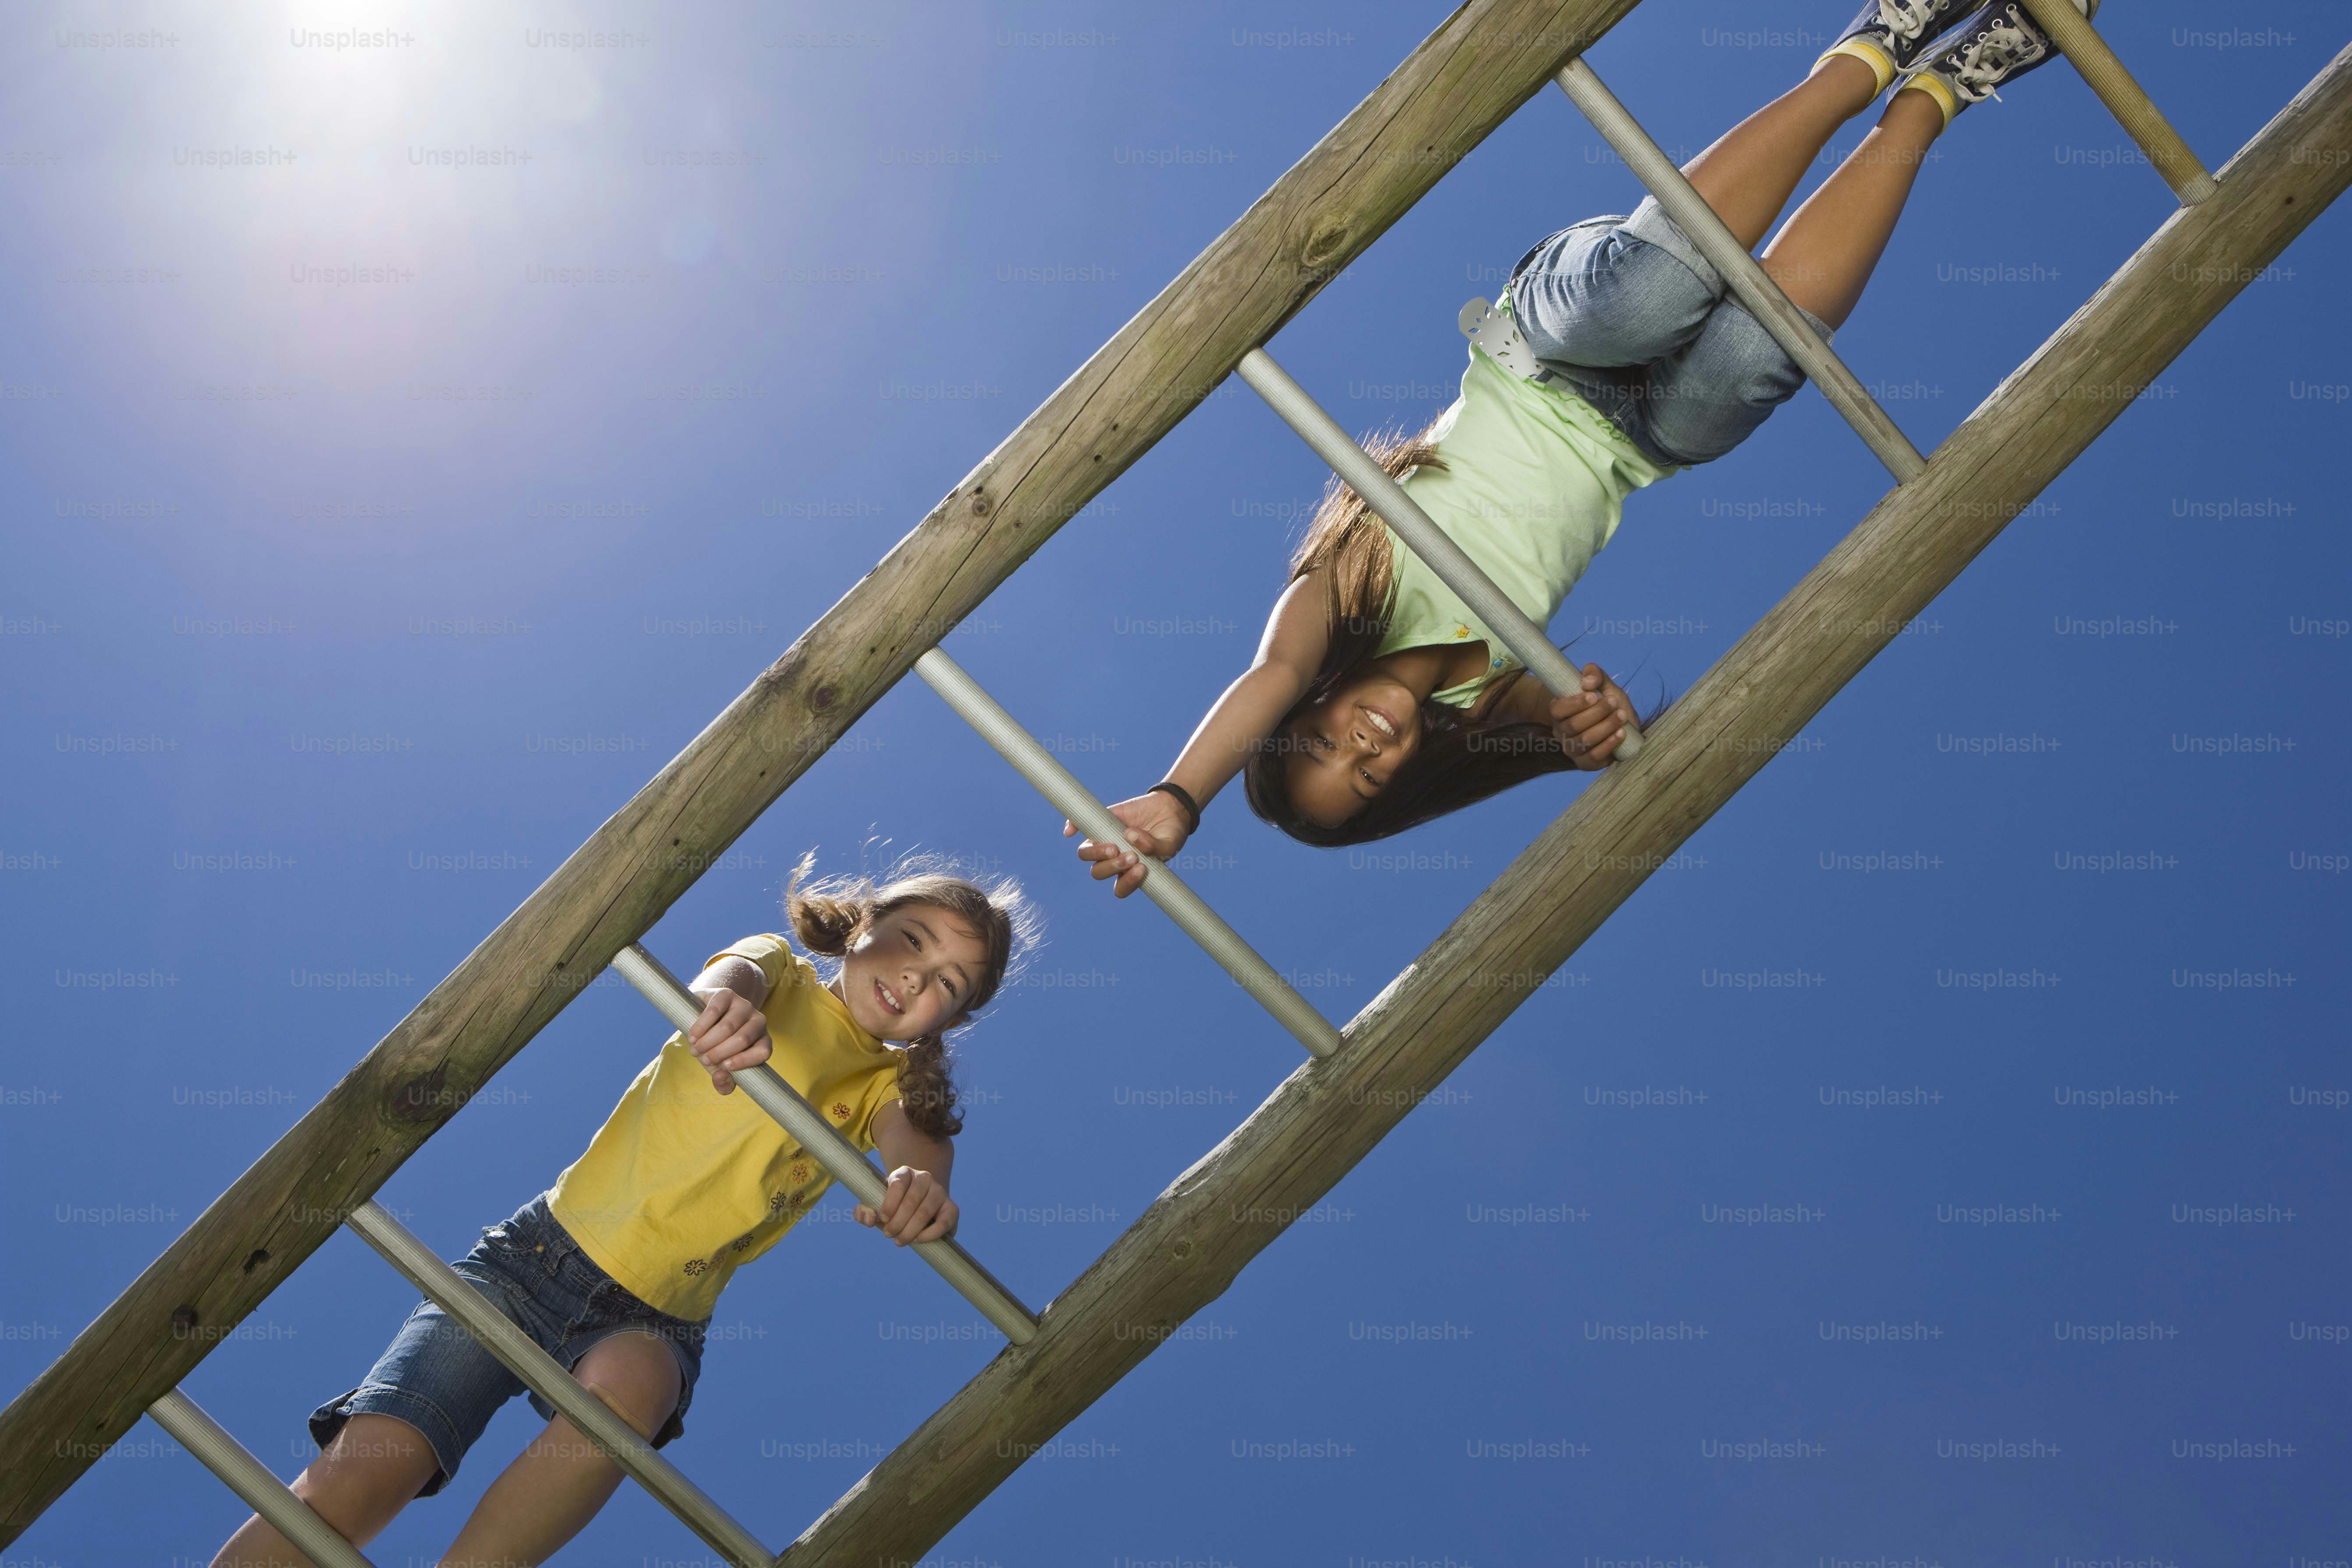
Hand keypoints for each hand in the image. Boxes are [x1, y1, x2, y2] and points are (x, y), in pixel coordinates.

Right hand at [685, 988, 770, 1094]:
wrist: (705, 1015)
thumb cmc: (717, 1045)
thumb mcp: (720, 1065)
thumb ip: (723, 1081)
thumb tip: (721, 1077)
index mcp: (762, 1040)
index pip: (763, 1051)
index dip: (745, 1061)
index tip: (724, 1066)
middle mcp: (758, 1021)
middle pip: (742, 1039)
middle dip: (719, 1052)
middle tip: (703, 1059)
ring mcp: (744, 1005)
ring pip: (728, 1026)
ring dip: (708, 1041)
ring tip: (695, 1049)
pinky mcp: (726, 995)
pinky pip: (715, 1011)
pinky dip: (701, 1027)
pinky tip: (692, 1036)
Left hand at [855, 1165, 957, 1245]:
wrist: (918, 1210)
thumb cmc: (893, 1208)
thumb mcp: (876, 1207)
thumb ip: (864, 1211)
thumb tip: (868, 1217)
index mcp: (904, 1173)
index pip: (898, 1183)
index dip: (889, 1204)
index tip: (882, 1219)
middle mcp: (924, 1178)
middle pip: (911, 1201)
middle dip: (897, 1223)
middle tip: (889, 1235)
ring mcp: (940, 1192)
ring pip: (925, 1212)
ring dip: (910, 1231)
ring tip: (900, 1240)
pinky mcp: (952, 1209)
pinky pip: (943, 1222)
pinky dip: (929, 1235)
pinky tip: (918, 1240)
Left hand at [1063, 792, 1190, 898]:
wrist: (1169, 808)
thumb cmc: (1169, 833)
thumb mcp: (1169, 844)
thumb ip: (1154, 848)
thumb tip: (1129, 836)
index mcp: (1129, 871)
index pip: (1120, 888)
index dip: (1127, 883)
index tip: (1142, 868)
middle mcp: (1113, 859)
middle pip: (1098, 872)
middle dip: (1114, 866)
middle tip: (1132, 856)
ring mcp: (1104, 840)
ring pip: (1086, 854)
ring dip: (1098, 853)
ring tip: (1115, 846)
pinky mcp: (1100, 821)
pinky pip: (1079, 825)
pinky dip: (1072, 826)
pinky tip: (1071, 831)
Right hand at [1549, 663, 1636, 770]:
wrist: (1622, 724)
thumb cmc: (1608, 703)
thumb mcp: (1604, 685)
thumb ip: (1595, 674)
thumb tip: (1587, 681)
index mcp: (1559, 712)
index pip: (1557, 710)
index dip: (1574, 704)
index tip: (1594, 696)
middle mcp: (1561, 732)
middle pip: (1573, 725)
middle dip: (1597, 713)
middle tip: (1614, 702)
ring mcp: (1571, 750)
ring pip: (1584, 741)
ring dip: (1605, 727)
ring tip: (1621, 716)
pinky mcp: (1584, 763)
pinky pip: (1593, 757)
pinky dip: (1609, 744)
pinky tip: (1621, 734)